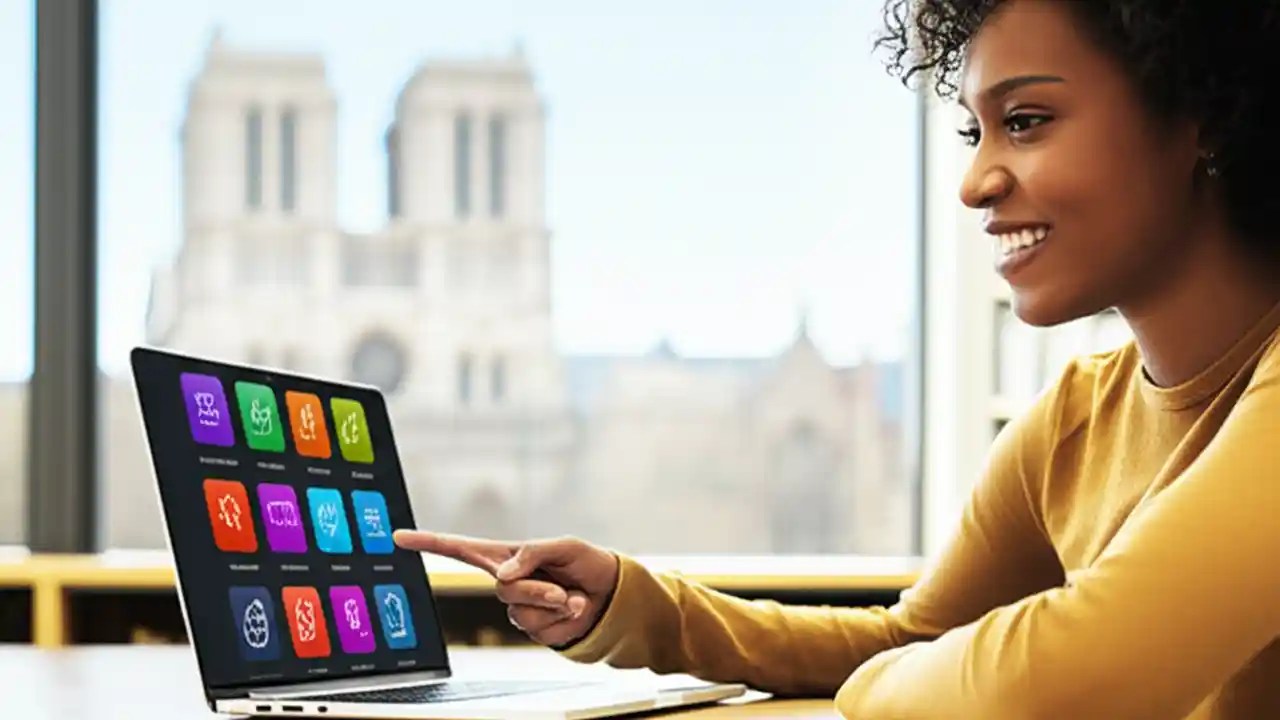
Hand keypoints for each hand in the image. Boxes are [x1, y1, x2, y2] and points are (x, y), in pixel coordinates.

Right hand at [393, 530, 619, 648]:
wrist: (610, 595)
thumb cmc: (585, 562)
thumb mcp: (564, 545)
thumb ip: (531, 553)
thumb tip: (501, 575)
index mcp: (506, 555)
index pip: (460, 548)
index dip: (429, 543)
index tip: (398, 537)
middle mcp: (506, 581)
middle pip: (504, 588)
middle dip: (539, 588)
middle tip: (563, 586)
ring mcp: (518, 607)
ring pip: (521, 610)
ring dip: (554, 603)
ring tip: (570, 596)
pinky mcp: (532, 628)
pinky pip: (538, 628)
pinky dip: (562, 618)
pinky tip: (572, 609)